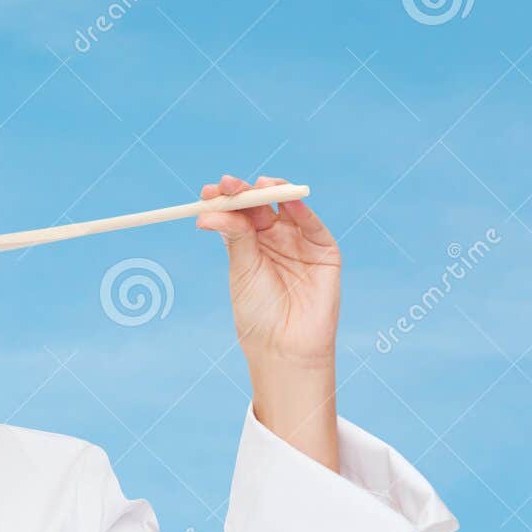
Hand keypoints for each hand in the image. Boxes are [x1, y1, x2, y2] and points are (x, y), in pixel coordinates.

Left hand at [195, 173, 339, 369]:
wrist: (287, 345)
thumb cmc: (258, 313)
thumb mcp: (242, 271)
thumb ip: (235, 237)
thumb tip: (208, 212)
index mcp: (247, 244)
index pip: (236, 212)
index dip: (224, 199)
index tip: (208, 192)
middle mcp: (273, 238)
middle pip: (258, 204)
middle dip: (244, 191)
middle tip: (228, 185)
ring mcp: (298, 240)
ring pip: (285, 206)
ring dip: (271, 191)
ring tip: (255, 188)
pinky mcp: (323, 247)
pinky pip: (311, 221)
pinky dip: (300, 207)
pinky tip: (285, 198)